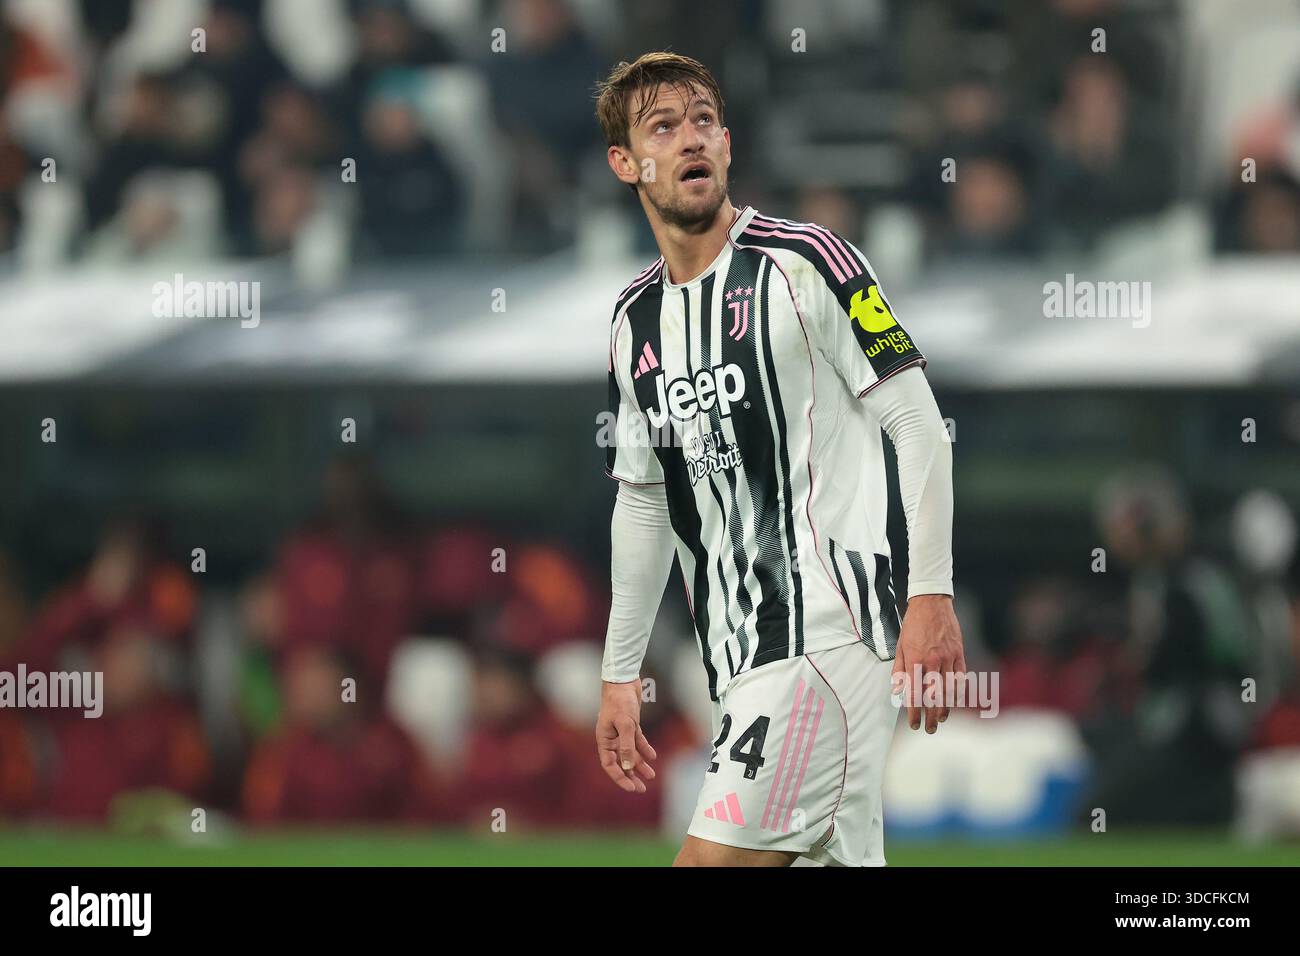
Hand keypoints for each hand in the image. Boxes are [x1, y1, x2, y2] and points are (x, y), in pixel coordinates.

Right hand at [595, 679, 657, 793]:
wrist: (623, 681)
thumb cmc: (620, 701)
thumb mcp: (625, 724)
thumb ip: (626, 745)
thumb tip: (627, 766)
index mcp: (604, 740)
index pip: (610, 765)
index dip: (619, 778)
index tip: (631, 788)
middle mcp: (611, 739)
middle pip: (621, 762)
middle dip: (631, 776)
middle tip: (642, 789)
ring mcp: (621, 733)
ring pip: (631, 754)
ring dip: (640, 764)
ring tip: (651, 776)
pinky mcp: (631, 726)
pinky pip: (638, 742)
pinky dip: (645, 749)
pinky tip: (653, 757)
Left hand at [892, 594, 964, 733]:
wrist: (932, 603)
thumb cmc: (913, 624)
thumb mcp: (900, 645)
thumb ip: (899, 669)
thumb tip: (898, 690)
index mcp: (915, 659)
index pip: (914, 692)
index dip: (914, 711)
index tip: (914, 724)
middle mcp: (932, 660)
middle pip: (933, 696)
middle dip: (931, 716)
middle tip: (929, 729)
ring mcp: (948, 657)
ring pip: (949, 690)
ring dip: (946, 708)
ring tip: (941, 720)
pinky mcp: (959, 653)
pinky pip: (960, 677)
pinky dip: (958, 692)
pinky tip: (954, 702)